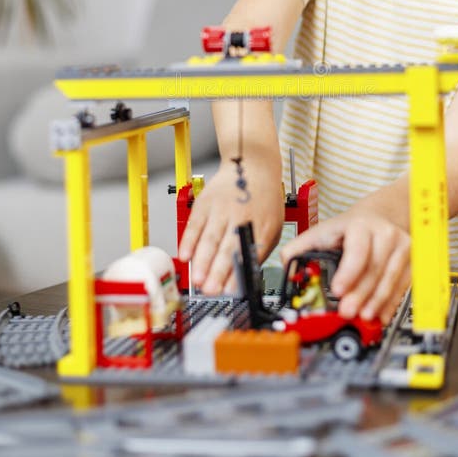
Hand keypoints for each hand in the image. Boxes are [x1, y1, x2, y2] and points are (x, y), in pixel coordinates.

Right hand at [178, 158, 283, 294]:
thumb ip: (259, 249)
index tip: (230, 291)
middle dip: (218, 271)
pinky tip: (185, 256)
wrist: (253, 164)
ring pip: (210, 238)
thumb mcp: (272, 225)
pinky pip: (195, 224)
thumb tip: (246, 276)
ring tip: (198, 280)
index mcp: (263, 225)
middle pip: (228, 247)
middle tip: (211, 290)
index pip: (249, 254)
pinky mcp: (206, 202)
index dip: (239, 274)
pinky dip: (188, 241)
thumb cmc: (263, 199)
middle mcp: (242, 217)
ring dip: (203, 261)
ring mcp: (223, 209)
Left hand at [280, 197, 410, 324]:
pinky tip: (381, 314)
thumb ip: (301, 249)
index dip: (349, 272)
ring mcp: (402, 246)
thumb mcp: (323, 231)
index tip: (338, 291)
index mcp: (360, 225)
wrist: (380, 217)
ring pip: (390, 278)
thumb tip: (286, 267)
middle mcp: (384, 233)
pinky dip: (391, 302)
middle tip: (347, 313)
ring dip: (377, 302)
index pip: (357, 249)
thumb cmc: (349, 229)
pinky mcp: (412, 259)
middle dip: (360, 294)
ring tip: (364, 317)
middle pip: (374, 268)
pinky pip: (403, 284)